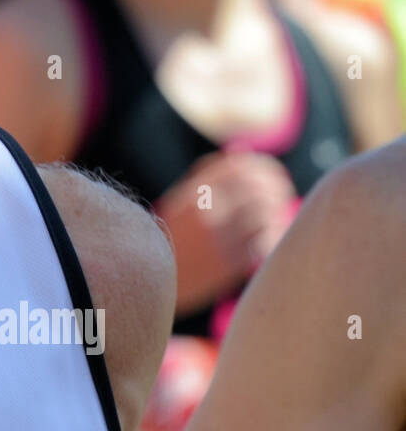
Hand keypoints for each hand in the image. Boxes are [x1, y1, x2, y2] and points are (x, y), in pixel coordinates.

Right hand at [155, 151, 298, 314]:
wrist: (149, 274)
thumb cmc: (169, 233)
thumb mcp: (180, 199)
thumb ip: (209, 177)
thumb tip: (243, 156)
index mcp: (194, 192)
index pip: (241, 168)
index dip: (263, 168)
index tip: (272, 173)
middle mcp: (208, 211)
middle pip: (259, 190)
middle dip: (277, 189)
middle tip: (283, 193)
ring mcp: (220, 237)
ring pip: (265, 215)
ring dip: (276, 212)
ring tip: (278, 214)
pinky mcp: (230, 263)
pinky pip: (263, 242)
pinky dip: (272, 235)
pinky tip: (270, 235)